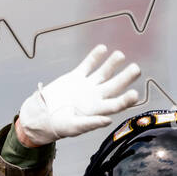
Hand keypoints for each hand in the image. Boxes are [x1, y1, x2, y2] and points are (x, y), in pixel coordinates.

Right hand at [16, 45, 141, 146]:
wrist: (40, 115)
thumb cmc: (56, 126)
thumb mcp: (72, 127)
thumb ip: (90, 124)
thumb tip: (108, 120)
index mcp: (96, 110)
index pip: (115, 104)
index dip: (126, 100)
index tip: (134, 94)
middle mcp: (95, 97)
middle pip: (114, 86)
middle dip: (126, 78)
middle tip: (136, 69)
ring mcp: (86, 86)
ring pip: (103, 73)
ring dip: (112, 64)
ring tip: (120, 55)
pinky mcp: (75, 78)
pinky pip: (87, 65)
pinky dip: (94, 57)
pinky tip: (102, 48)